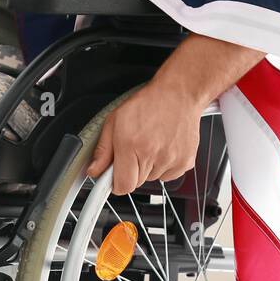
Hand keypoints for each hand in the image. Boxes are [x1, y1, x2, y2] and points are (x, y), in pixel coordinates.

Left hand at [87, 79, 203, 195]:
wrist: (179, 94)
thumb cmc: (148, 104)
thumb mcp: (114, 121)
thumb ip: (103, 150)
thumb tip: (94, 170)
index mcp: (132, 145)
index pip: (122, 186)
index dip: (116, 183)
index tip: (114, 176)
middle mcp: (153, 155)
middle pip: (136, 182)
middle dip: (131, 170)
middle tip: (134, 149)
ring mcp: (171, 160)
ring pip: (151, 178)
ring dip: (148, 167)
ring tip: (151, 143)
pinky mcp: (185, 162)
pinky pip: (168, 176)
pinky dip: (163, 166)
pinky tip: (163, 147)